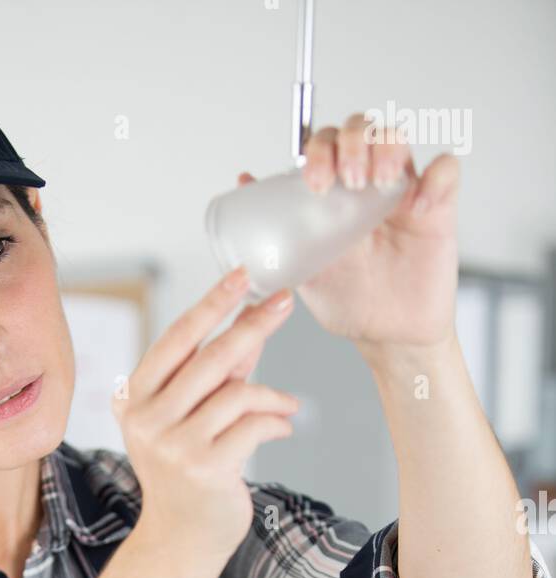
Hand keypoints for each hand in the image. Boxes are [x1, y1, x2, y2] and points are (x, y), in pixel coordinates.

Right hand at [112, 270, 298, 561]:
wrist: (180, 539)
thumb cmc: (186, 473)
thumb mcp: (188, 418)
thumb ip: (214, 376)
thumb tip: (250, 325)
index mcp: (135, 398)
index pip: (176, 339)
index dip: (211, 304)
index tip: (242, 275)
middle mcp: (148, 420)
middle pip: (210, 358)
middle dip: (252, 325)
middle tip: (283, 303)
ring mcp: (175, 446)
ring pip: (236, 393)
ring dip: (272, 394)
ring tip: (289, 404)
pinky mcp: (206, 468)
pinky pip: (254, 426)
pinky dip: (277, 421)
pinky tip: (284, 427)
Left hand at [237, 111, 459, 352]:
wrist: (385, 336)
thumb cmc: (348, 300)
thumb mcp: (303, 265)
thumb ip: (278, 227)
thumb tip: (244, 182)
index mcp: (334, 192)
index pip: (326, 143)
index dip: (318, 150)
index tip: (312, 184)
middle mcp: (367, 183)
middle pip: (361, 128)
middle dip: (351, 142)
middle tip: (346, 181)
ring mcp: (403, 191)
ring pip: (398, 136)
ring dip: (386, 147)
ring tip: (377, 182)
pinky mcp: (439, 208)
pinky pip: (446, 171)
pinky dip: (436, 178)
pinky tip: (419, 205)